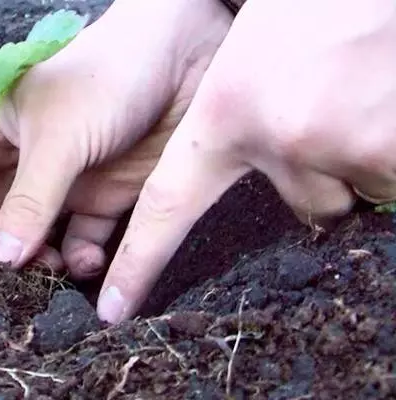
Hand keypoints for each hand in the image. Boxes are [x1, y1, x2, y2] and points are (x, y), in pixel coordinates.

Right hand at [0, 0, 231, 278]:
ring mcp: (60, 182)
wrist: (188, 56)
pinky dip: (77, 260)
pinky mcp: (103, 196)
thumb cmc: (107, 73)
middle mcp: (20, 161)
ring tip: (38, 284)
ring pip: (32, 240)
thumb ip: (28, 201)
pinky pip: (80, 241)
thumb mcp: (57, 136)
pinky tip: (80, 267)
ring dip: (32, 267)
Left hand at [99, 0, 395, 322]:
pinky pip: (388, 182)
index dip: (138, 262)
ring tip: (357, 94)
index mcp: (224, 112)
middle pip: (303, 202)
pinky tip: (383, 102)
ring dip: (358, 155)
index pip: (166, 206)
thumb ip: (233, 123)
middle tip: (331, 109)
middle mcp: (274, 136)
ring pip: (349, 190)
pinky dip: (390, 151)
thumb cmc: (307, 7)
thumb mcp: (246, 56)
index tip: (112, 308)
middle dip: (320, 171)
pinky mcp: (385, 149)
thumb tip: (229, 180)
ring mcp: (332, 144)